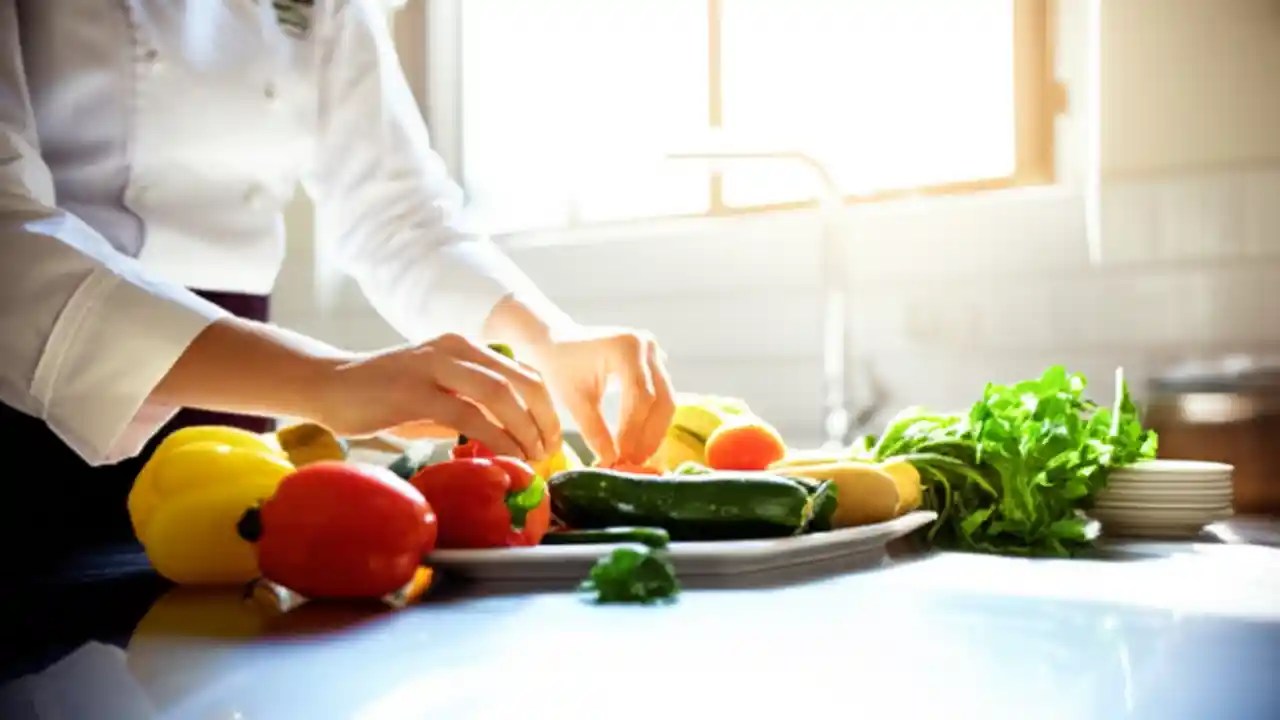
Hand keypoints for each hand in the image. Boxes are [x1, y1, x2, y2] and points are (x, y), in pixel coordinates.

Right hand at [314, 333, 560, 460]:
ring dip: (524, 430)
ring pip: (500, 394)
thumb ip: (467, 408)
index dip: (545, 406)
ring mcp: (434, 367)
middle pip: (520, 381)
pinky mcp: (414, 392)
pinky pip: (468, 415)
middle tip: (549, 451)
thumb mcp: (433, 395)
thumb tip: (506, 439)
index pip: (521, 372)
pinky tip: (505, 455)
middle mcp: (454, 349)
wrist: (326, 385)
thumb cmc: (380, 396)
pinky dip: (495, 437)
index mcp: (463, 347)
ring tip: (532, 457)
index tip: (551, 437)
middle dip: (543, 419)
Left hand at [526, 325, 674, 466]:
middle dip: (650, 434)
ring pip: (666, 399)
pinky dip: (653, 420)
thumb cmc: (561, 368)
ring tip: (638, 457)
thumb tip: (611, 462)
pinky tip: (640, 442)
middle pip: (661, 398)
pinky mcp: (655, 362)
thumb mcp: (574, 400)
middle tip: (635, 462)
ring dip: (654, 431)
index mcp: (627, 348)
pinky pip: (662, 395)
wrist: (557, 343)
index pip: (640, 398)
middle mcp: (647, 346)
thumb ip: (594, 430)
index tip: (622, 458)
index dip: (634, 432)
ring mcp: (654, 352)